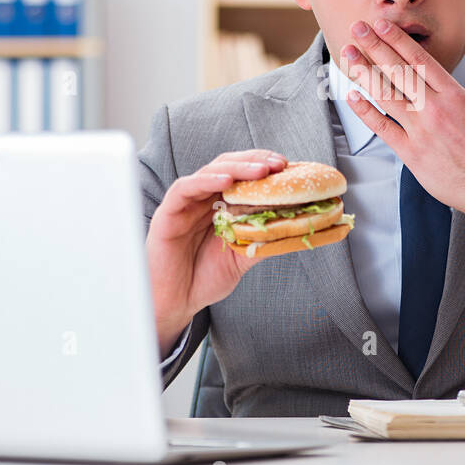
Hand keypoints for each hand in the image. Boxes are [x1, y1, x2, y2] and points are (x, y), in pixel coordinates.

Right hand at [145, 149, 287, 354]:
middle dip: (255, 162)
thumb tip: (296, 227)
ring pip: (210, 172)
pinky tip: (225, 181)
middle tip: (280, 164)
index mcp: (220, 204)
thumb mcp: (242, 256)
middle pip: (229, 166)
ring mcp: (185, 203)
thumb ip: (263, 238)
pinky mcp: (168, 213)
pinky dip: (205, 181)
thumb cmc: (204, 278)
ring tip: (260, 170)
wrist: (175, 303)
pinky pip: (185, 189)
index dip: (264, 167)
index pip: (243, 175)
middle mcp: (202, 198)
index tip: (288, 167)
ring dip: (237, 168)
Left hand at [338, 16, 464, 220]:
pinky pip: (383, 129)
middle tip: (356, 28)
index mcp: (455, 95)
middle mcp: (434, 109)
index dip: (398, 40)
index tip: (381, 25)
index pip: (421, 60)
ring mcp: (421, 132)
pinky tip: (352, 96)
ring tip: (348, 55)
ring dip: (365, 73)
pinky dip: (366, 112)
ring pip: (386, 96)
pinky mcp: (412, 154)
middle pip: (399, 72)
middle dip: (376, 47)